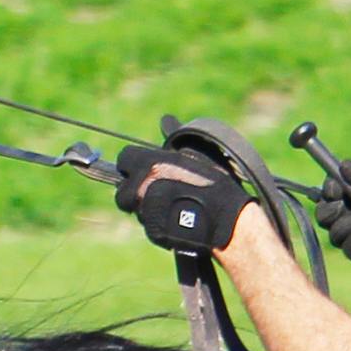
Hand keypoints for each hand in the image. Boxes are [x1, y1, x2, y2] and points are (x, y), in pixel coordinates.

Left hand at [114, 143, 248, 255]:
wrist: (228, 218)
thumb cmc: (215, 184)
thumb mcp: (196, 156)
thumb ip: (174, 142)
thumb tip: (166, 120)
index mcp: (152, 164)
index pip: (124, 158)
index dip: (133, 165)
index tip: (144, 169)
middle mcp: (144, 187)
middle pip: (122, 190)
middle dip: (135, 191)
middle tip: (157, 191)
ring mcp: (146, 211)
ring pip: (135, 209)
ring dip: (147, 207)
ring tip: (174, 205)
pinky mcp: (152, 231)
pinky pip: (148, 225)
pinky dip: (158, 223)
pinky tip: (177, 219)